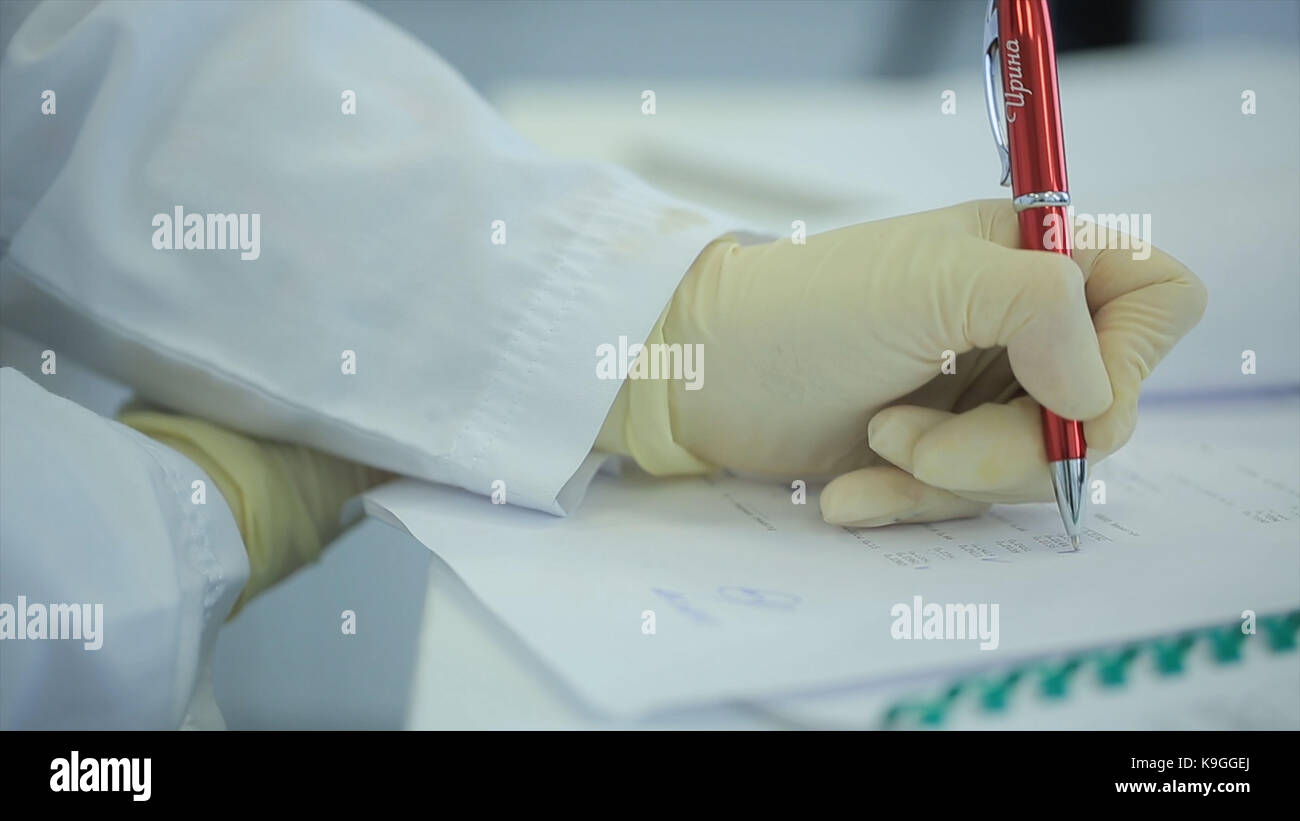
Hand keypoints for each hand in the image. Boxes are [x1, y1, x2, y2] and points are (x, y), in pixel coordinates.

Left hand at [598, 199, 1206, 526]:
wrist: (699, 376)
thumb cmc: (804, 310)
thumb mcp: (928, 283)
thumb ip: (1042, 306)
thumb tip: (1096, 396)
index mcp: (1034, 258)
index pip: (1158, 299)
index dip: (1126, 359)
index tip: (1053, 390)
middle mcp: (1023, 323)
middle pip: (1097, 412)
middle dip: (1003, 447)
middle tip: (909, 437)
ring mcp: (984, 390)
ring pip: (1034, 470)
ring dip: (945, 477)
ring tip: (870, 442)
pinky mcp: (941, 448)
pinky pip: (968, 501)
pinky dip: (911, 503)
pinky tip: (848, 494)